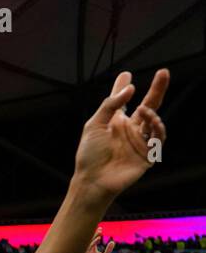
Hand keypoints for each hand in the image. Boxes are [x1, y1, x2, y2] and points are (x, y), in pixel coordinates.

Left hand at [72, 69, 168, 198]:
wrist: (92, 180)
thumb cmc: (89, 155)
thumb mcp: (95, 125)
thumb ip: (110, 105)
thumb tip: (130, 86)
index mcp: (115, 123)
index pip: (123, 102)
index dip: (124, 88)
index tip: (126, 75)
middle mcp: (130, 130)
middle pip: (149, 105)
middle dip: (157, 89)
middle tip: (164, 72)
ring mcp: (140, 141)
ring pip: (155, 120)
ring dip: (152, 112)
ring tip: (144, 108)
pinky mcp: (147, 154)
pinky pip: (158, 137)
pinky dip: (157, 127)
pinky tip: (152, 120)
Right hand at [83, 229, 114, 252]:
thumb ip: (109, 249)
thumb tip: (112, 242)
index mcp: (92, 249)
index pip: (94, 240)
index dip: (97, 235)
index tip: (101, 229)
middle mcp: (89, 249)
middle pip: (91, 240)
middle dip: (95, 234)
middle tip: (100, 228)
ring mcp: (87, 252)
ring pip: (90, 242)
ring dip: (94, 236)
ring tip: (100, 231)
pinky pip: (90, 247)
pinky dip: (94, 242)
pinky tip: (98, 238)